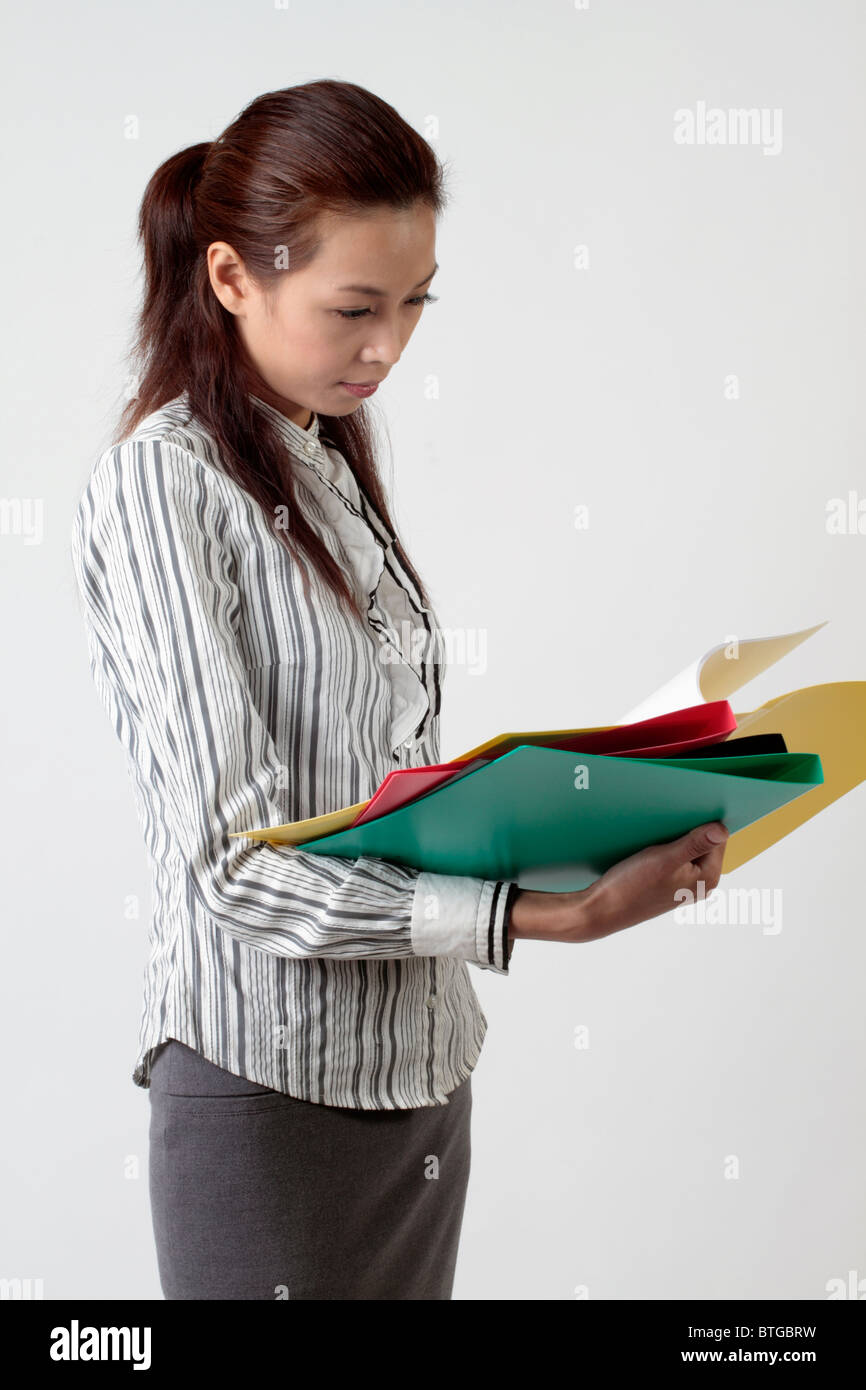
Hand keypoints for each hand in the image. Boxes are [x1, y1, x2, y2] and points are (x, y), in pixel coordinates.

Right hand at [509, 821, 729, 944]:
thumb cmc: (632, 887)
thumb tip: (722, 829)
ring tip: (654, 836)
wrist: (602, 910)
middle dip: (687, 829)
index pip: (718, 838)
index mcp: (707, 877)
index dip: (702, 822)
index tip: (684, 812)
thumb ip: (695, 843)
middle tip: (665, 824)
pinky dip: (664, 848)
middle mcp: (700, 883)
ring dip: (673, 838)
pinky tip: (648, 848)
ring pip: (686, 850)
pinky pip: (673, 858)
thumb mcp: (664, 858)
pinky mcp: (668, 884)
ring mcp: (684, 885)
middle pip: (703, 843)